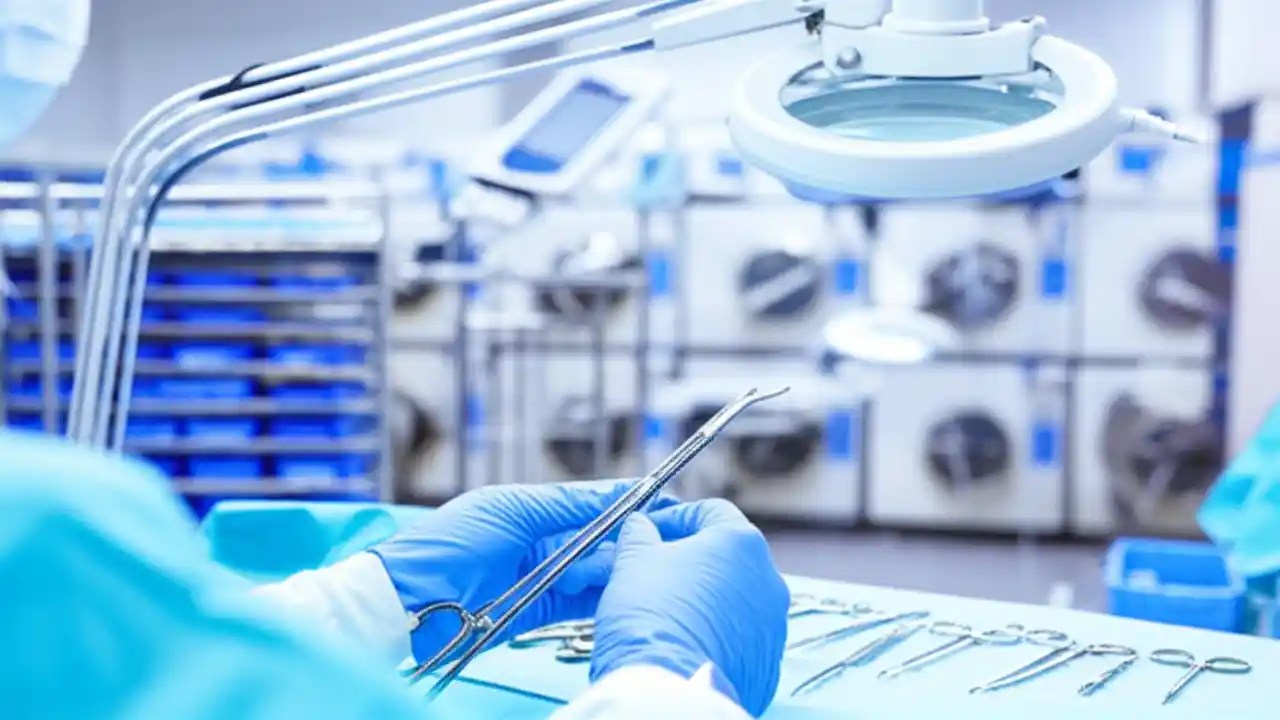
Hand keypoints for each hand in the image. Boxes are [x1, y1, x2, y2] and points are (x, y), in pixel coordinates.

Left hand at [370, 480, 676, 662]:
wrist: (407, 604)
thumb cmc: (446, 545)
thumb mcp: (508, 511)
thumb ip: (563, 505)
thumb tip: (612, 495)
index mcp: (525, 508)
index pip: (585, 501)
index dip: (622, 502)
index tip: (658, 500)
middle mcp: (535, 540)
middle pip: (594, 537)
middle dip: (623, 539)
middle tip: (656, 541)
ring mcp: (536, 576)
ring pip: (590, 569)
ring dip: (612, 568)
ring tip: (638, 567)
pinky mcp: (535, 611)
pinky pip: (576, 602)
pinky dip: (598, 596)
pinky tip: (618, 591)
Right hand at [590, 500, 789, 716]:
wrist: (668, 686)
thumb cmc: (651, 613)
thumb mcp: (633, 558)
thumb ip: (639, 533)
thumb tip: (640, 528)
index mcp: (742, 543)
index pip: (710, 512)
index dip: (674, 518)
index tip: (648, 531)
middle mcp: (769, 579)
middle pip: (727, 557)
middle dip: (691, 561)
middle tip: (654, 572)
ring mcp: (773, 624)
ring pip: (735, 599)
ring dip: (705, 599)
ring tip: (667, 613)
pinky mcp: (768, 662)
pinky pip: (740, 638)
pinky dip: (716, 635)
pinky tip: (685, 643)